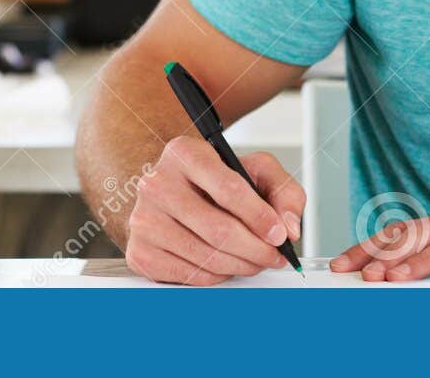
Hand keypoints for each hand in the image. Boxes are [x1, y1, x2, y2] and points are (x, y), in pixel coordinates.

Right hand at [124, 137, 304, 285]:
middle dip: (256, 250)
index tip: (279, 235)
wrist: (174, 193)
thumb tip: (289, 227)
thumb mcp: (255, 170)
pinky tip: (226, 263)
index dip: (260, 217)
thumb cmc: (215, 181)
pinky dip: (218, 276)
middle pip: (219, 230)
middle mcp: (157, 183)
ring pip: (207, 257)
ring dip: (242, 266)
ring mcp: (144, 219)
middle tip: (274, 256)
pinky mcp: (140, 252)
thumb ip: (283, 191)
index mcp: (184, 153)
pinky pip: (191, 276)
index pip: (228, 189)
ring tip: (255, 260)